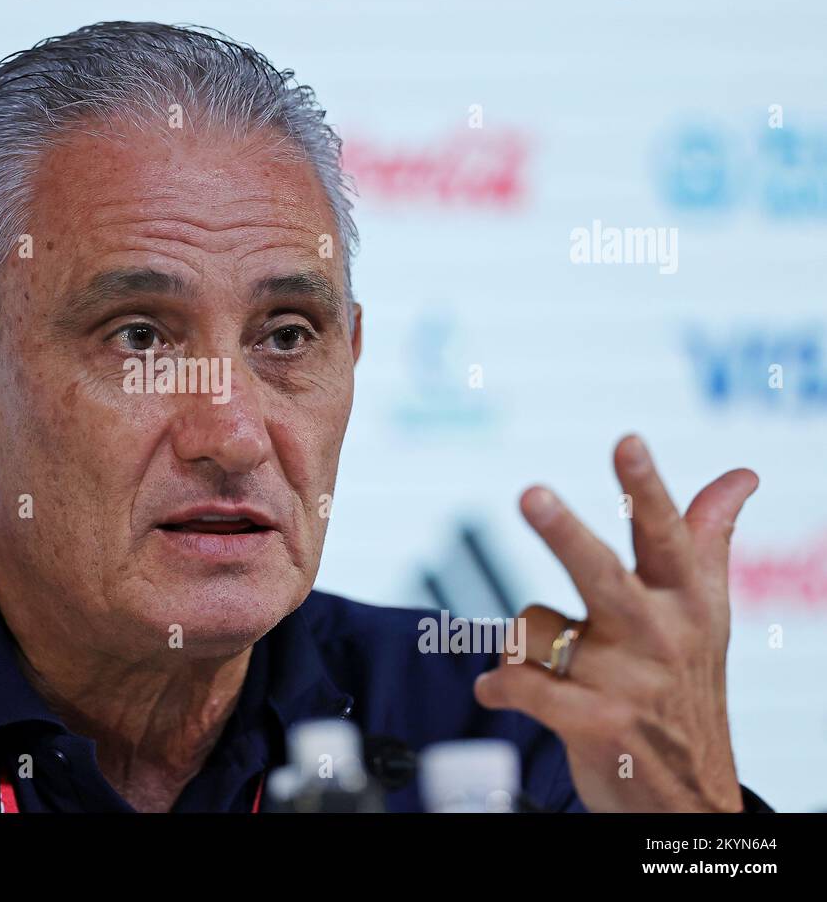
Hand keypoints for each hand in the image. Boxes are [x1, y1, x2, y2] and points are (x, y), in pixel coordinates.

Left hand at [473, 434, 757, 811]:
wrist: (686, 798)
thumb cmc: (686, 686)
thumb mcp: (705, 614)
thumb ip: (706, 539)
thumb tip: (742, 472)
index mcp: (686, 602)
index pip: (665, 535)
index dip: (645, 487)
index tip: (627, 440)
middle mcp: (658, 636)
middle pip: (601, 572)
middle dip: (564, 533)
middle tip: (530, 493)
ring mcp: (626, 683)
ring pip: (534, 628)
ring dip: (520, 643)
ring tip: (545, 664)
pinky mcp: (595, 725)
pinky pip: (520, 683)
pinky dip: (498, 684)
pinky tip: (497, 690)